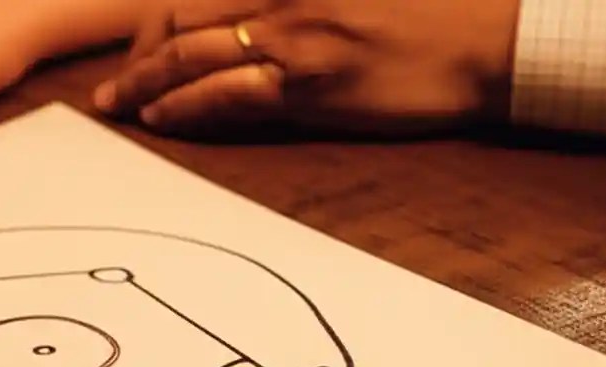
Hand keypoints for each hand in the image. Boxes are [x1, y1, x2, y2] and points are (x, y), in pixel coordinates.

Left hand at [93, 0, 520, 137]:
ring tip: (117, 104)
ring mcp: (294, 38)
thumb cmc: (436, 8)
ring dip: (143, 82)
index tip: (142, 42)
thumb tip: (254, 16)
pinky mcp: (309, 85)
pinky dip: (184, 106)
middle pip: (179, 16)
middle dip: (138, 52)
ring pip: (190, 55)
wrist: (490, 41)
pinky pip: (225, 95)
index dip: (157, 19)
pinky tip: (160, 118)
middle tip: (115, 83)